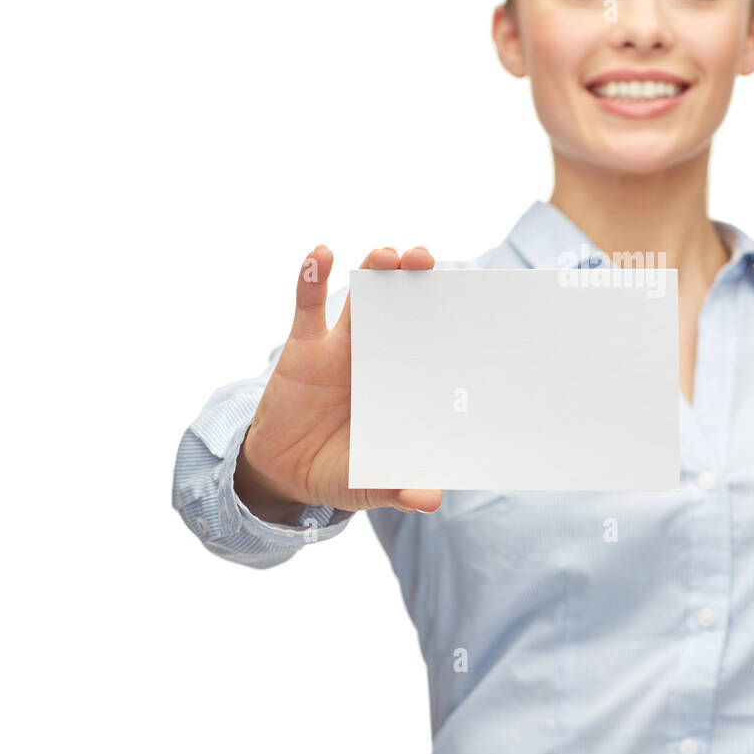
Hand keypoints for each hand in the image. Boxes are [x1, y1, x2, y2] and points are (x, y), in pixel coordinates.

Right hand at [237, 245, 441, 513]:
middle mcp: (379, 356)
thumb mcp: (370, 485)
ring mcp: (341, 348)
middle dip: (414, 278)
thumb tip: (431, 500)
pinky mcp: (303, 347)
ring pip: (362, 297)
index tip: (469, 295)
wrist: (285, 476)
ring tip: (387, 255)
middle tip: (425, 258)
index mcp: (404, 383)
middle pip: (401, 305)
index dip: (447, 316)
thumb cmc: (343, 473)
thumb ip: (398, 488)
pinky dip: (312, 276)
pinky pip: (309, 304)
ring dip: (375, 270)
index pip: (431, 341)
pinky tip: (322, 253)